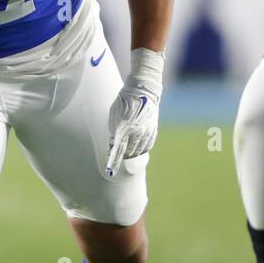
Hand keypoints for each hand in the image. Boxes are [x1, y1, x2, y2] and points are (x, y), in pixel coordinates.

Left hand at [105, 48, 163, 177]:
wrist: (143, 90)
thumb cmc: (123, 101)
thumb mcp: (113, 115)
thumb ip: (113, 131)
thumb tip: (113, 145)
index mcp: (124, 128)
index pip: (117, 150)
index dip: (113, 162)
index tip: (110, 173)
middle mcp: (136, 132)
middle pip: (128, 153)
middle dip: (122, 156)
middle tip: (118, 155)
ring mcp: (146, 132)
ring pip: (138, 151)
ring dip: (131, 153)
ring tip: (126, 150)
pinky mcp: (153, 130)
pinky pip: (147, 146)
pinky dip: (141, 149)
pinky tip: (136, 146)